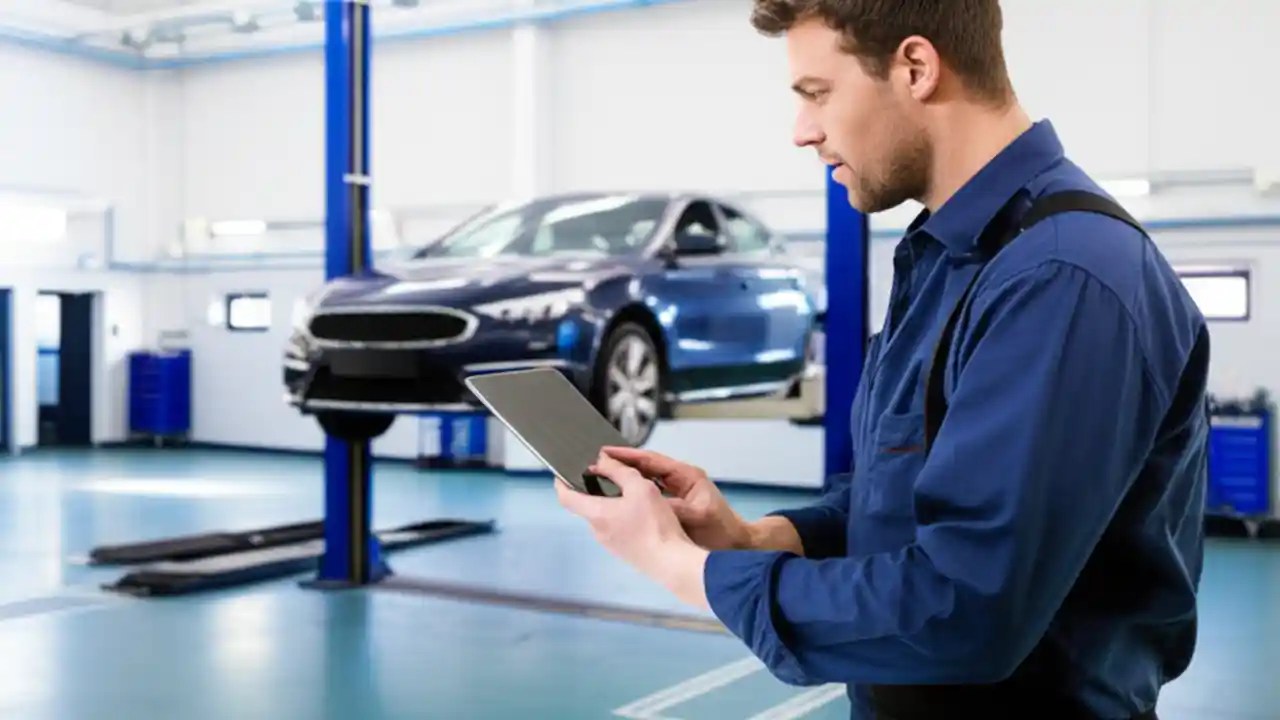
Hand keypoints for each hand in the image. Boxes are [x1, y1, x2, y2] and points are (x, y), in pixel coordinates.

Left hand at [556, 452, 709, 607]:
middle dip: (594, 490)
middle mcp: (598, 532)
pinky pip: (617, 529)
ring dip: (611, 504)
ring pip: (604, 518)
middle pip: (586, 507)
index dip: (561, 483)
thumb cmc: (655, 526)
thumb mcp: (639, 487)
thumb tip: (601, 461)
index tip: (561, 474)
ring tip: (633, 494)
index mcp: (596, 514)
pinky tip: (643, 514)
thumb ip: (618, 471)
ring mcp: (611, 545)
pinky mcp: (624, 552)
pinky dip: (623, 518)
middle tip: (609, 476)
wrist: (672, 563)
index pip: (566, 498)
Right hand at [599, 446, 752, 551]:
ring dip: (627, 478)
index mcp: (686, 476)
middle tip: (597, 462)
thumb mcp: (694, 517)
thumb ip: (670, 507)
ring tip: (602, 477)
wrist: (736, 547)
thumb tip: (644, 501)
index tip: (606, 452)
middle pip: (646, 467)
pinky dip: (636, 494)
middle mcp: (680, 479)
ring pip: (647, 480)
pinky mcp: (675, 504)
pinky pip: (651, 495)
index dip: (628, 455)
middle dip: (623, 464)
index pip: (651, 460)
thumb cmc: (720, 532)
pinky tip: (620, 497)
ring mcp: (678, 491)